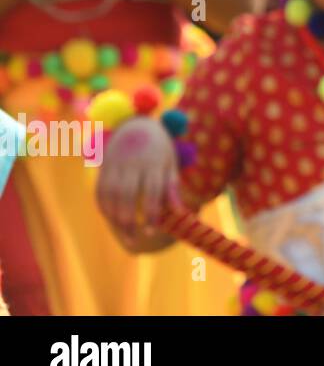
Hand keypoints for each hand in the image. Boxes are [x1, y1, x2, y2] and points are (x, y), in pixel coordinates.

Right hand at [96, 117, 180, 251]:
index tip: (151, 232)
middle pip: (127, 196)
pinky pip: (99, 192)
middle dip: (129, 221)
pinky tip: (112, 221)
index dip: (150, 213)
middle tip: (135, 241)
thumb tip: (180, 213)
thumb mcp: (170, 163)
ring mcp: (115, 165)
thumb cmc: (158, 149)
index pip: (152, 191)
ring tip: (125, 236)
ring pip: (110, 196)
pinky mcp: (103, 168)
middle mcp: (133, 163)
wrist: (134, 124)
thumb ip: (172, 187)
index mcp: (154, 161)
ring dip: (115, 219)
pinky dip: (104, 208)